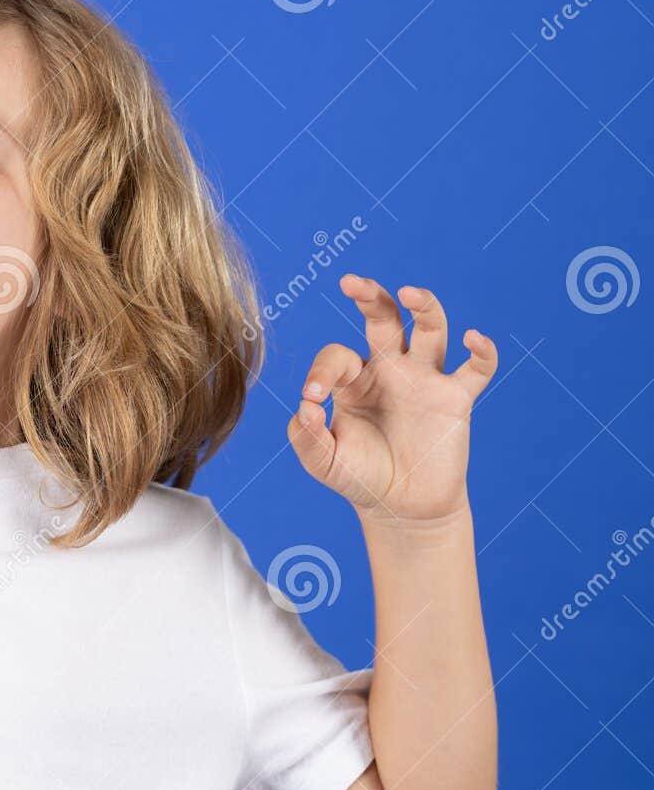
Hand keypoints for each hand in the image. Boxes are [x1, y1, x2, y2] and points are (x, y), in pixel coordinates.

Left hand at [286, 275, 498, 525]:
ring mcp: (425, 380)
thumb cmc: (359, 477)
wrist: (402, 508)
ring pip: (430, 330)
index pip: (336, 356)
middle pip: (384, 319)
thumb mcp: (323, 462)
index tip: (314, 400)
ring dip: (424, 307)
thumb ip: (307, 436)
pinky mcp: (456, 399)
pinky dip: (482, 352)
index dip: (322, 372)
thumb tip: (306, 406)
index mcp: (353, 380)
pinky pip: (476, 368)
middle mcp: (389, 370)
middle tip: (350, 282)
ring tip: (410, 292)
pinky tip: (474, 338)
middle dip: (369, 296)